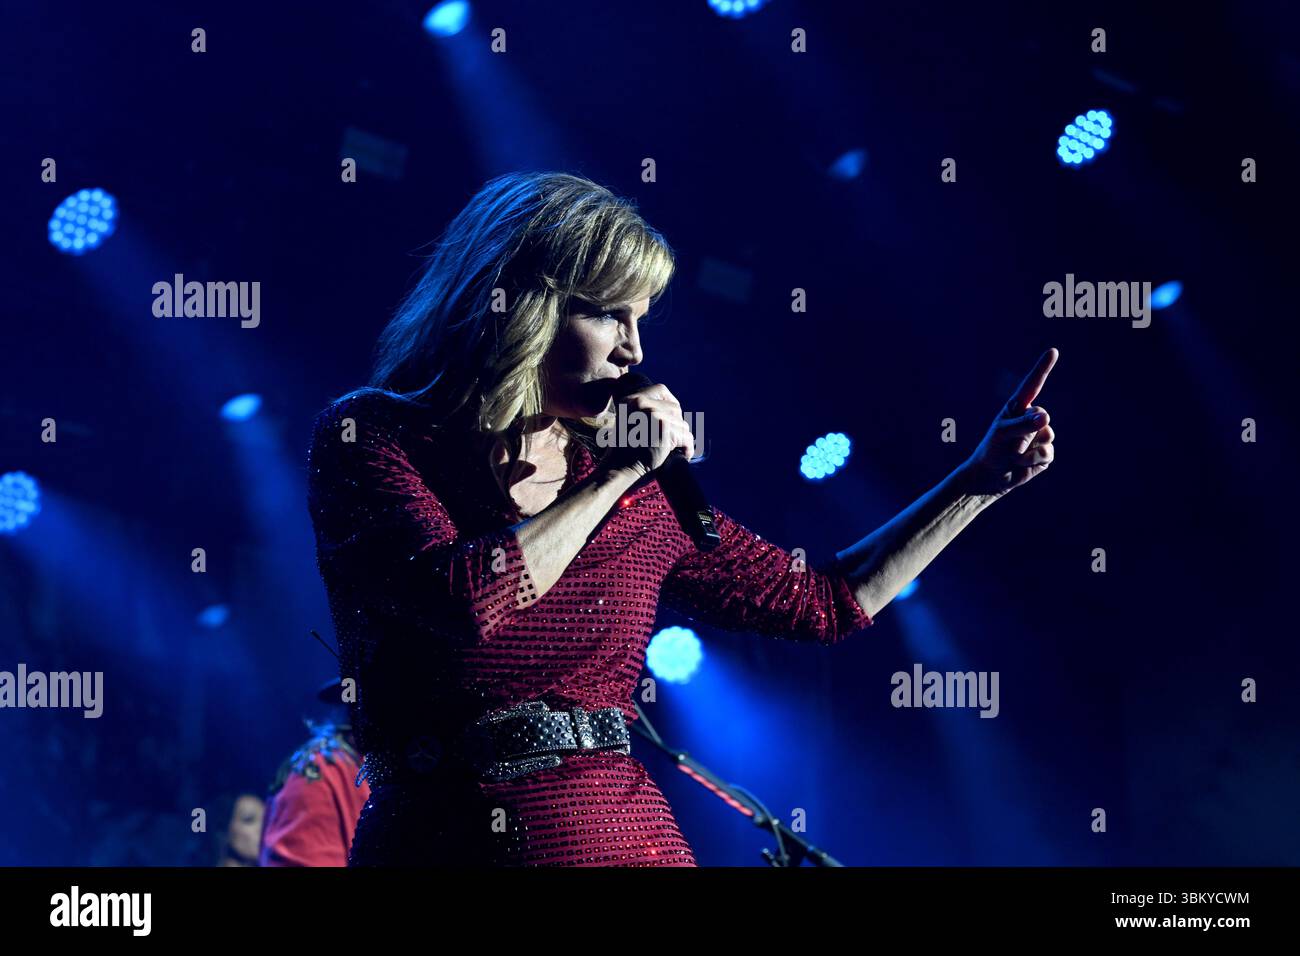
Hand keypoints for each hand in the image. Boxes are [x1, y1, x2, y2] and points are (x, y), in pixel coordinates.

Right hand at [601, 382, 695, 477]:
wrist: (619, 467)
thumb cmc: (625, 450)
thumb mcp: (630, 421)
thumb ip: (646, 412)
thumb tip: (675, 410)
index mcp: (632, 399)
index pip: (661, 390)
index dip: (671, 401)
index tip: (674, 415)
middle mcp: (642, 403)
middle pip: (675, 408)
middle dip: (677, 424)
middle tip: (673, 438)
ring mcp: (653, 415)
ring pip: (682, 424)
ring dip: (681, 438)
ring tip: (675, 449)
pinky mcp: (664, 429)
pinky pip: (686, 437)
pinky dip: (687, 448)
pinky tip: (683, 454)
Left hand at [961, 348, 1058, 495]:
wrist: (990, 477)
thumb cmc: (992, 451)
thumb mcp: (1003, 435)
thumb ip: (1023, 425)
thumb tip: (1045, 418)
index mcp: (1018, 408)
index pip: (1033, 385)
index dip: (1043, 368)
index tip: (1053, 351)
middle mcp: (1031, 418)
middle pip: (1042, 418)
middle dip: (1025, 435)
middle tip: (1010, 445)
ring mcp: (1039, 435)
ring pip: (1047, 436)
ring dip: (1028, 450)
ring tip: (1014, 454)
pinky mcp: (1045, 452)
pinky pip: (1048, 453)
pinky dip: (1033, 461)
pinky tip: (1022, 464)